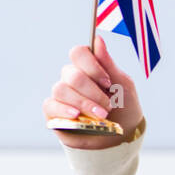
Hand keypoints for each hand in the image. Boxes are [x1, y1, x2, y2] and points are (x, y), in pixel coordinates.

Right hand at [42, 34, 143, 149]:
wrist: (121, 134)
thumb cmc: (123, 106)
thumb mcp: (123, 84)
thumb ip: (108, 64)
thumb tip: (97, 40)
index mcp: (88, 67)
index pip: (78, 53)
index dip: (92, 66)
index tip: (108, 82)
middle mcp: (72, 78)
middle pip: (71, 74)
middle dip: (92, 91)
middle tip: (109, 105)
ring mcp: (62, 95)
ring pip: (61, 89)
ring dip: (83, 102)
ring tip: (101, 115)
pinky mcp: (54, 113)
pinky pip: (50, 105)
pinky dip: (64, 109)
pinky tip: (77, 115)